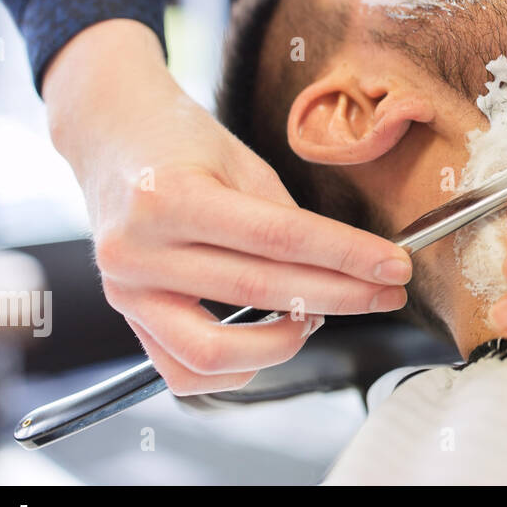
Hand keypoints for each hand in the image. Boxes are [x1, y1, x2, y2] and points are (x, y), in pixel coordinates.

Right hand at [44, 21, 409, 393]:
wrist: (111, 136)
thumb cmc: (180, 140)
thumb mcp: (240, 160)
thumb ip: (283, 218)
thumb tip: (343, 267)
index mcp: (170, 196)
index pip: (280, 238)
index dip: (347, 256)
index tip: (395, 267)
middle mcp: (139, 250)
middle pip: (260, 291)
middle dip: (341, 296)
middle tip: (387, 294)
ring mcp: (126, 290)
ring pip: (215, 351)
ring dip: (284, 344)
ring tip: (318, 314)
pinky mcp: (126, 314)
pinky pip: (184, 370)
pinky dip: (236, 367)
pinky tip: (271, 338)